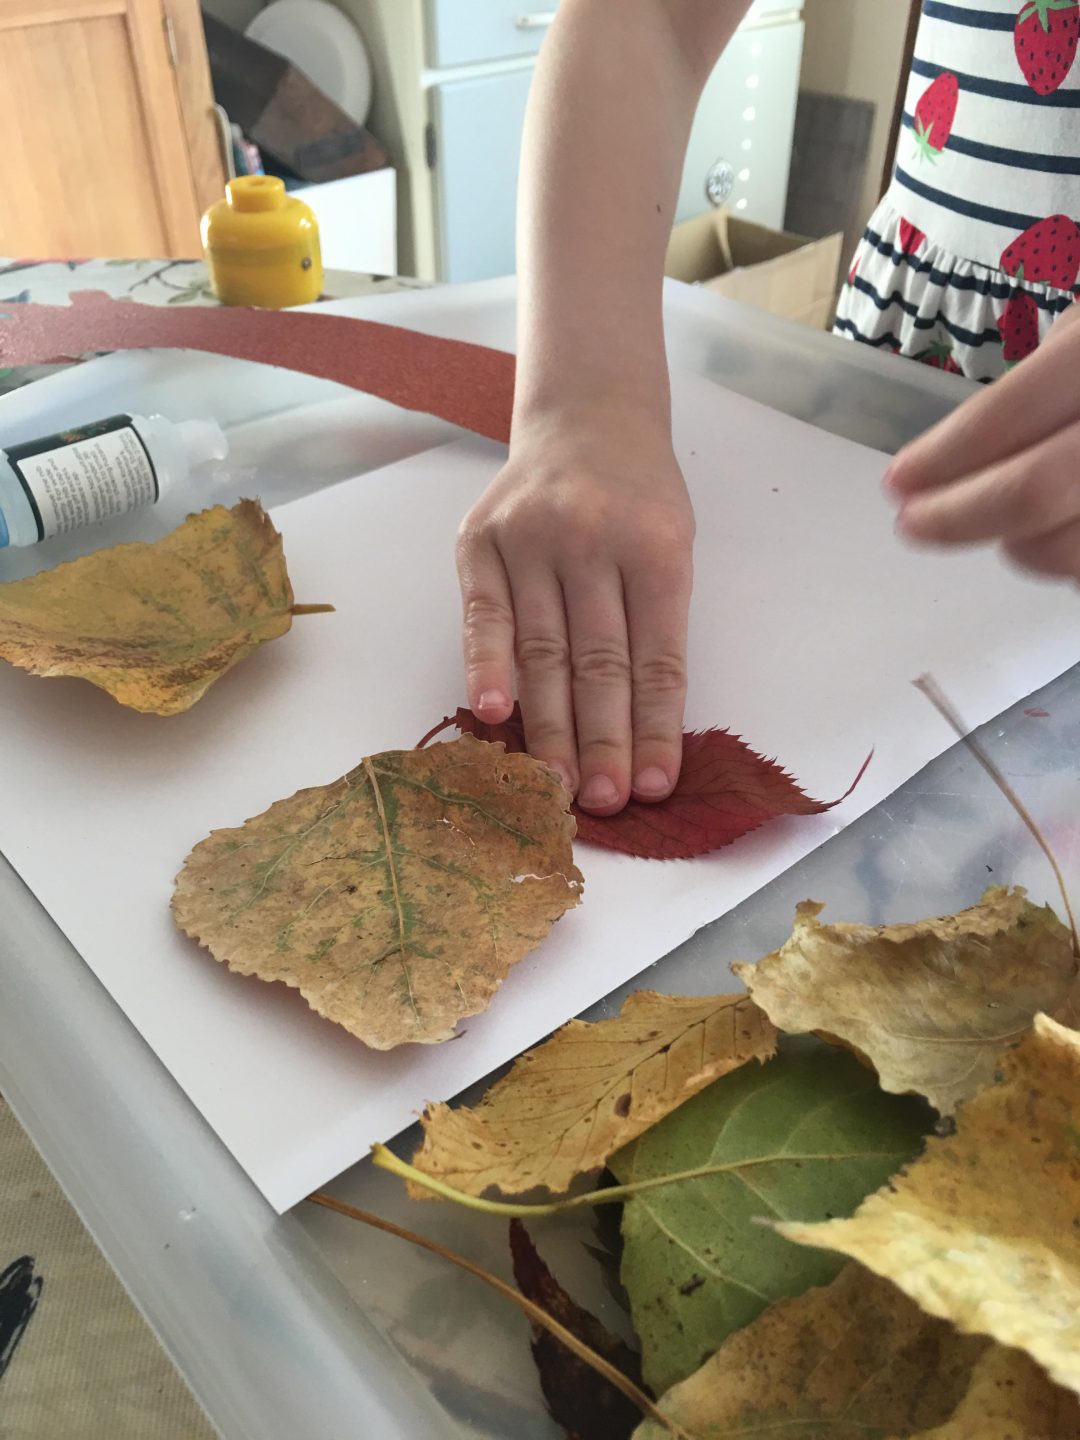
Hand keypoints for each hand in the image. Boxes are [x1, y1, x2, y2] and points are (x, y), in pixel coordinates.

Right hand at [456, 408, 694, 813]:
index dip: (656, 726)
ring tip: (558, 786)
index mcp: (657, 547)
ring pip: (542, 650)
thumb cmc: (638, 499)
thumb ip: (657, 624)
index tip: (656, 785)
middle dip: (604, 740)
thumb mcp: (672, 546)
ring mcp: (530, 537)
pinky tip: (492, 712)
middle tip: (606, 802)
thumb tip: (641, 731)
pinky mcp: (479, 540)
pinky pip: (483, 614)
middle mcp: (592, 538)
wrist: (586, 418)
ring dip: (550, 726)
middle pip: (598, 661)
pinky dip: (485, 664)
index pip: (657, 657)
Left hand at [887, 304, 1079, 579]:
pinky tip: (1057, 540)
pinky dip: (1073, 564)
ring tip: (996, 528)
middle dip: (961, 516)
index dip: (942, 458)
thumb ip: (1053, 375)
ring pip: (1074, 550)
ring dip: (1022, 549)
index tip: (899, 482)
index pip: (1009, 416)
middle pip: (1036, 492)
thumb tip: (959, 453)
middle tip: (916, 524)